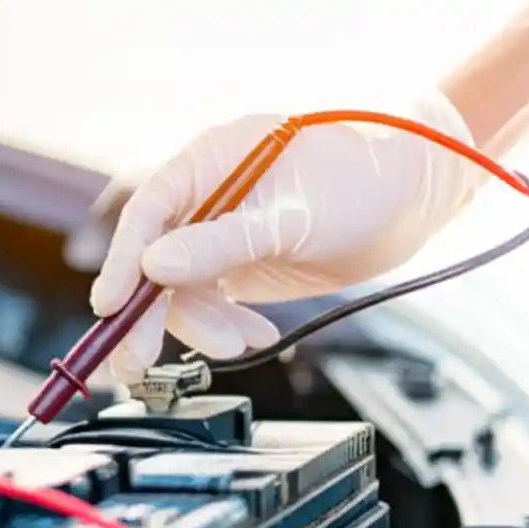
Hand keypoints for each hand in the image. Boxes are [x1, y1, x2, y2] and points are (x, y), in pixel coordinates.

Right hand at [82, 89, 479, 382]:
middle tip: (136, 363)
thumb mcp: (291, 215)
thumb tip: (154, 266)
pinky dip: (224, 325)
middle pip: (152, 260)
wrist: (418, 192)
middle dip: (146, 313)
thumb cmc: (364, 179)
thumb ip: (221, 242)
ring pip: (180, 289)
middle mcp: (204, 197)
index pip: (147, 214)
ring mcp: (219, 232)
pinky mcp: (238, 262)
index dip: (122, 262)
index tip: (109, 306)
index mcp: (206, 163)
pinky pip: (211, 301)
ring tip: (235, 343)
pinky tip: (252, 336)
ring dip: (199, 325)